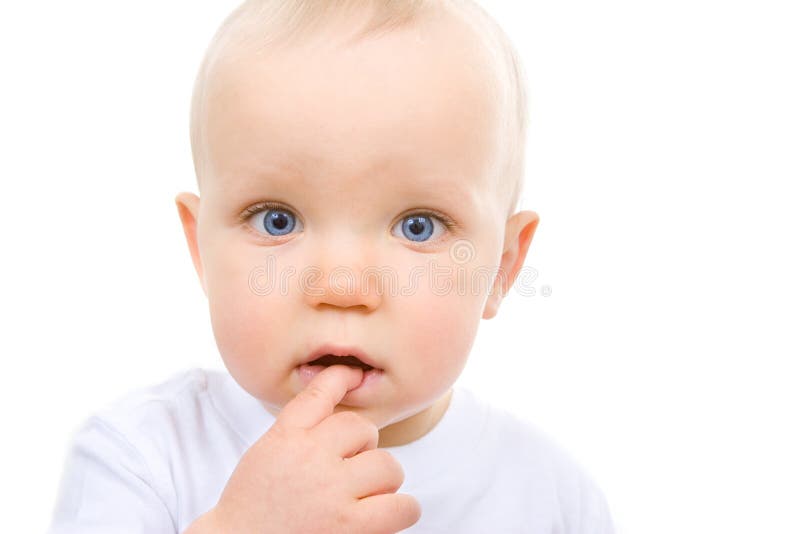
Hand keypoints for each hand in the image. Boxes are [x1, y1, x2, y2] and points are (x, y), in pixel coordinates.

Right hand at [200, 365, 420, 532]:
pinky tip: (384, 515)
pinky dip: (401, 510)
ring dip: (383, 481)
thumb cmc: (252, 507)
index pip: (320, 392)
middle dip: (363, 449)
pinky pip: (402, 506)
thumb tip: (341, 410)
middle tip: (349, 472)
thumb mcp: (265, 454)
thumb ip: (298, 430)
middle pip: (364, 428)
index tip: (354, 375)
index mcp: (285, 437)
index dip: (342, 377)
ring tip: (364, 497)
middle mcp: (310, 457)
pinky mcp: (349, 526)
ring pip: (388, 466)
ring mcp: (332, 491)